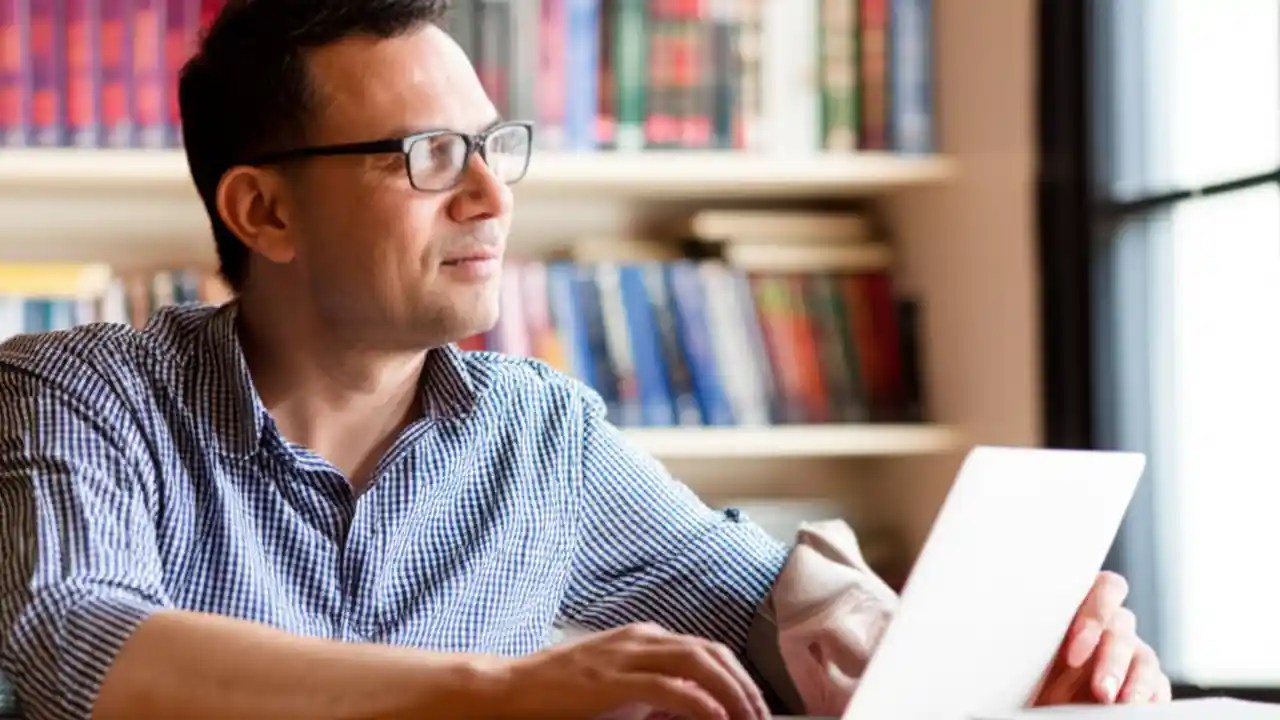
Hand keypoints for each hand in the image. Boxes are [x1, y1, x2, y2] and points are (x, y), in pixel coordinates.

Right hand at [493, 622, 769, 719]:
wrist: (509, 690)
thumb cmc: (559, 695)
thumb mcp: (616, 689)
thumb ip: (653, 693)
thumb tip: (695, 712)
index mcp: (644, 637)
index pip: (708, 650)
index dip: (738, 677)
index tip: (755, 709)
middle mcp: (641, 638)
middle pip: (713, 653)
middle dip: (745, 686)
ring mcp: (627, 655)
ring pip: (700, 663)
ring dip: (732, 694)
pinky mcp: (613, 680)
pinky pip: (671, 688)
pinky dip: (701, 703)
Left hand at [1035, 572, 1171, 705]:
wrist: (1039, 696)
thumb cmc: (1025, 668)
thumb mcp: (1027, 646)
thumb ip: (1040, 633)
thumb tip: (1030, 629)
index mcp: (1079, 603)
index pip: (1104, 588)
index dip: (1094, 617)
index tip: (1072, 655)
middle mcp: (1108, 623)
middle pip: (1123, 624)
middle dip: (1111, 659)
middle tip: (1100, 690)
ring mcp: (1129, 651)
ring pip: (1143, 656)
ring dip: (1135, 682)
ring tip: (1116, 704)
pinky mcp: (1144, 680)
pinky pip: (1157, 683)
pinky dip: (1150, 696)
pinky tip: (1138, 708)